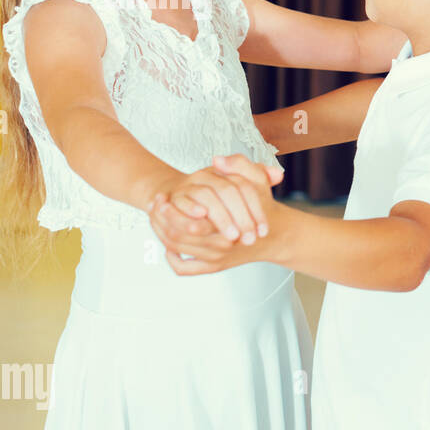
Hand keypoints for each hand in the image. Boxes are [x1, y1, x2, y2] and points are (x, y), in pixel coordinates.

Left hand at [148, 155, 283, 274]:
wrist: (275, 236)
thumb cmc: (263, 207)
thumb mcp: (258, 181)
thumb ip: (240, 165)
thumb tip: (217, 160)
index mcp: (229, 225)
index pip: (187, 222)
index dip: (168, 208)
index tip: (159, 196)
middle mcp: (222, 245)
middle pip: (176, 236)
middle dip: (160, 219)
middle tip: (153, 205)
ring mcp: (216, 259)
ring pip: (177, 249)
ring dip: (161, 233)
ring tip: (156, 217)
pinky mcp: (214, 268)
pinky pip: (184, 269)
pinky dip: (172, 259)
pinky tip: (168, 246)